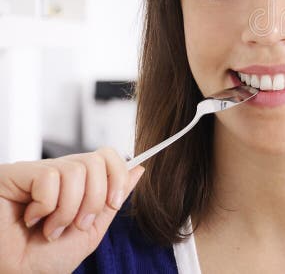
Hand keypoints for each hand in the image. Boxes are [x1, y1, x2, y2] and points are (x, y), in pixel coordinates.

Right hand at [0, 147, 144, 273]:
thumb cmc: (44, 259)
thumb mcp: (91, 230)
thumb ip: (113, 200)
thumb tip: (138, 169)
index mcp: (76, 184)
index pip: (107, 155)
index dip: (118, 175)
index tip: (113, 203)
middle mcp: (57, 173)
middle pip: (97, 160)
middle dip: (94, 199)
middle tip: (77, 224)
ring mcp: (35, 172)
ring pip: (76, 169)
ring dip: (69, 209)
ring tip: (51, 228)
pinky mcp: (15, 174)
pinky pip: (49, 176)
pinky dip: (46, 205)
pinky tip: (31, 219)